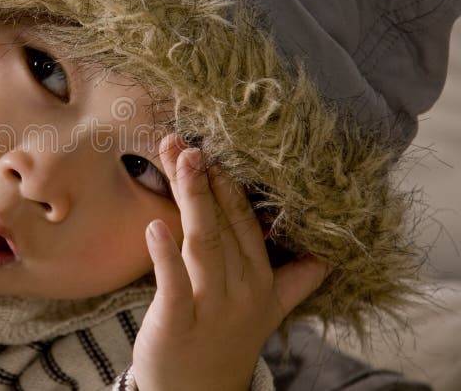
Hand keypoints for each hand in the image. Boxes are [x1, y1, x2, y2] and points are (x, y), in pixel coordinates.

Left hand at [133, 134, 328, 390]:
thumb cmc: (225, 340)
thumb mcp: (268, 310)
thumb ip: (296, 280)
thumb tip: (330, 257)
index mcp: (260, 279)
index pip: (245, 222)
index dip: (228, 184)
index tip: (211, 146)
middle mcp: (242, 289)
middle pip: (223, 224)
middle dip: (206, 181)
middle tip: (189, 143)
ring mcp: (212, 307)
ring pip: (203, 244)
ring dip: (192, 199)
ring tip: (180, 160)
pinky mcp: (180, 323)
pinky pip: (174, 285)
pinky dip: (165, 256)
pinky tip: (153, 225)